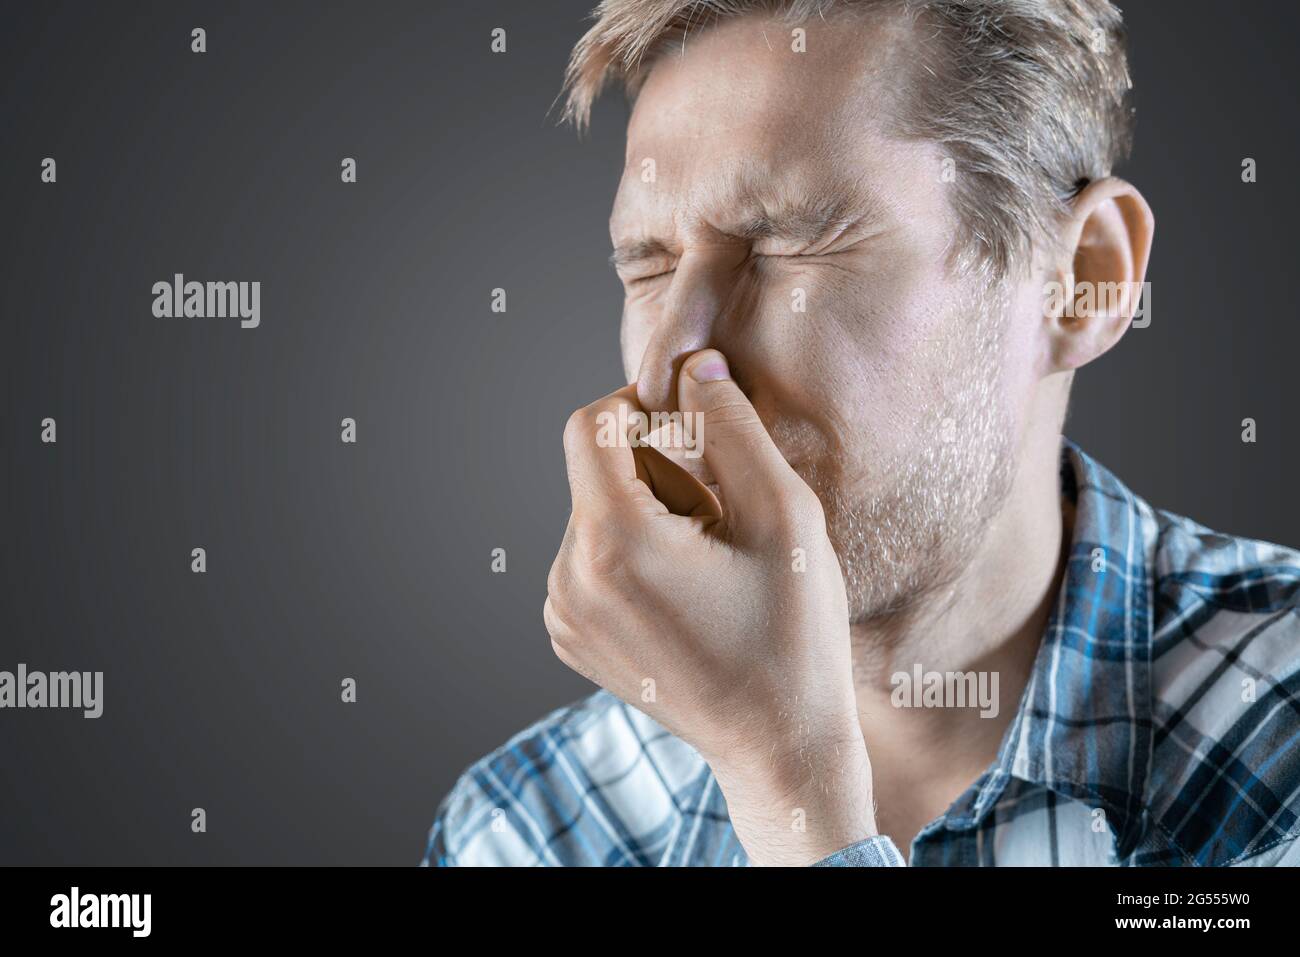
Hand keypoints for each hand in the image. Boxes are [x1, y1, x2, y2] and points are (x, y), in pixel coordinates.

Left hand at [544, 349, 875, 865]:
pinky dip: (633, 554)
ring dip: (647, 513)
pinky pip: (590, 558)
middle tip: (723, 518)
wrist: (779, 746)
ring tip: (709, 564)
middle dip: (656, 469)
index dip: (643, 407)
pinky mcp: (569, 636)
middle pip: (596, 470)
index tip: (696, 429)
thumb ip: (731, 424)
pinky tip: (687, 593)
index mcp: (613, 543)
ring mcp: (562, 613)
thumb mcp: (783, 516)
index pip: (590, 423)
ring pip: (594, 513)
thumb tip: (693, 363)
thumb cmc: (794, 634)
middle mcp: (568, 578)